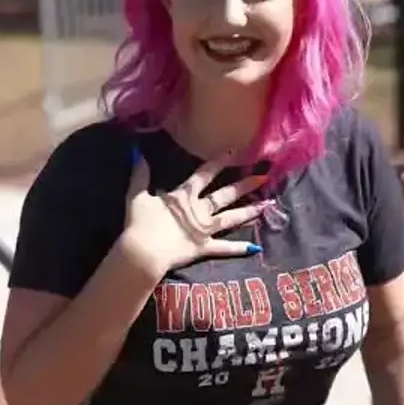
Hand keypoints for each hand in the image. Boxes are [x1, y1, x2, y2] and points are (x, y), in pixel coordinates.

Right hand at [121, 148, 268, 278]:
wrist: (143, 252)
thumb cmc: (139, 224)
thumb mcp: (136, 196)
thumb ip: (139, 175)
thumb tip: (136, 153)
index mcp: (184, 195)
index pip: (205, 174)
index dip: (219, 162)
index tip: (235, 152)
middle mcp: (199, 210)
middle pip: (225, 195)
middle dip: (245, 184)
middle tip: (263, 176)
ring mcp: (204, 229)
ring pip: (231, 218)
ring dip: (249, 211)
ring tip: (267, 204)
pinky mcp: (204, 248)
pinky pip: (224, 248)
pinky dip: (239, 248)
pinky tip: (255, 247)